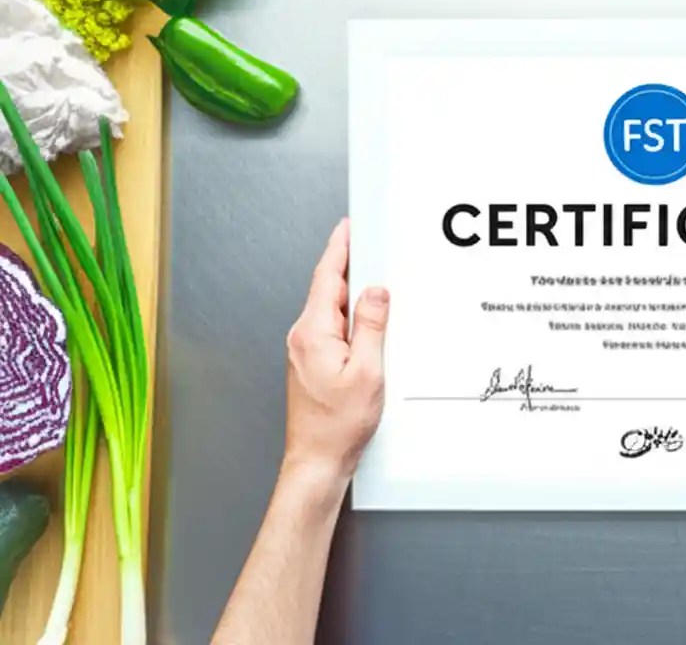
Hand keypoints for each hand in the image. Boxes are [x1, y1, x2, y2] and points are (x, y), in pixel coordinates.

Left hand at [284, 219, 389, 480]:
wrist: (317, 461)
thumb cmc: (337, 426)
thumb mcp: (368, 372)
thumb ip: (372, 326)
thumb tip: (376, 292)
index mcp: (313, 332)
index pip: (326, 276)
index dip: (339, 248)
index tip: (348, 228)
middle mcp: (303, 338)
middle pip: (328, 290)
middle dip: (350, 267)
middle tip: (371, 249)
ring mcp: (305, 351)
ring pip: (331, 311)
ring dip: (353, 296)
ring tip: (378, 288)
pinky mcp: (312, 364)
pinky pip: (334, 330)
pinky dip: (351, 320)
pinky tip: (369, 327)